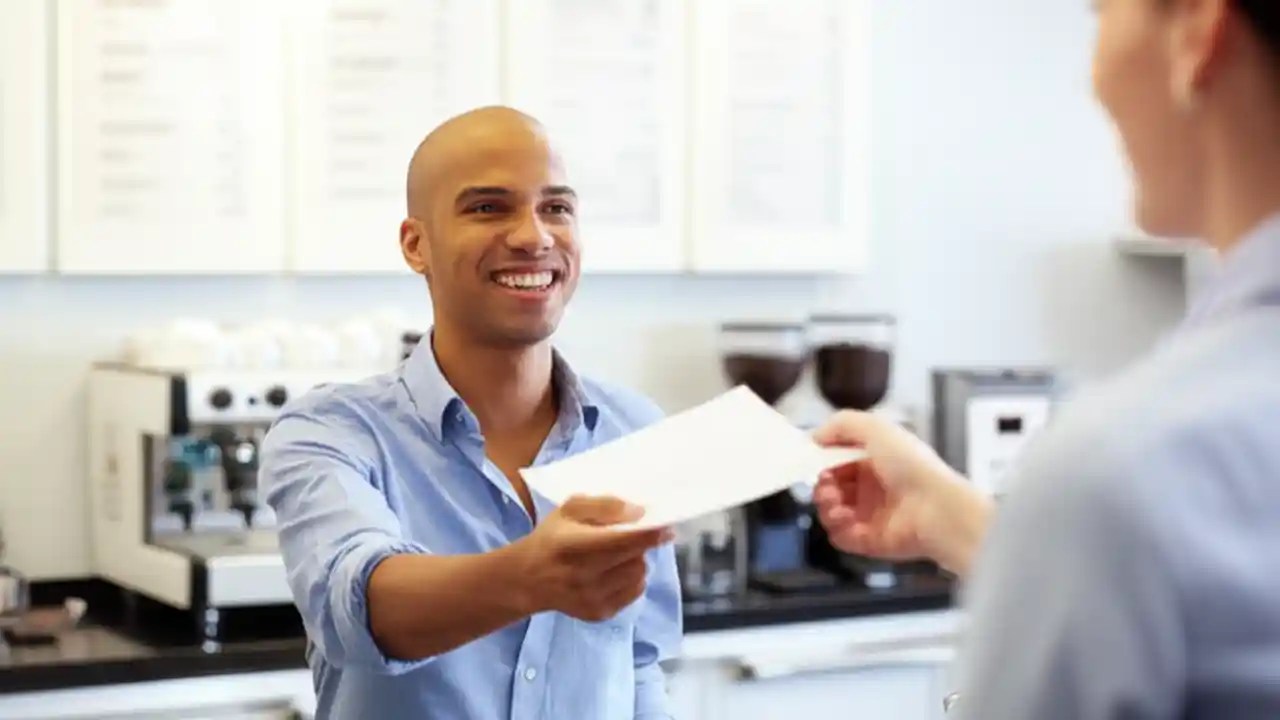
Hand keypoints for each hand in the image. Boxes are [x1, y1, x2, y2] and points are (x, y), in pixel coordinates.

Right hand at [515, 495, 671, 621]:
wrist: (529, 580)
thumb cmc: (553, 538)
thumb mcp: (570, 509)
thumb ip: (604, 505)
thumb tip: (639, 512)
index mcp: (573, 546)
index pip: (622, 541)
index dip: (649, 534)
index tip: (665, 526)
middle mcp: (583, 577)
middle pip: (635, 559)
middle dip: (642, 544)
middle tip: (636, 535)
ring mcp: (593, 599)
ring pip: (639, 575)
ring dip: (637, 560)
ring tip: (619, 554)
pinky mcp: (600, 613)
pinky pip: (635, 592)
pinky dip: (632, 578)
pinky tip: (615, 570)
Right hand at [813, 411, 989, 574]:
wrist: (937, 508)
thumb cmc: (911, 465)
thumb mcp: (876, 428)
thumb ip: (841, 424)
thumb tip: (814, 437)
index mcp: (874, 460)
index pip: (836, 461)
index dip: (823, 461)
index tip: (816, 462)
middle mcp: (871, 488)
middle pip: (829, 488)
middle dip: (821, 486)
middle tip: (828, 487)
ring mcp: (870, 516)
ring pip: (830, 513)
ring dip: (826, 507)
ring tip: (837, 504)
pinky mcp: (869, 541)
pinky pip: (840, 537)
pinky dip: (838, 528)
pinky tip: (848, 519)